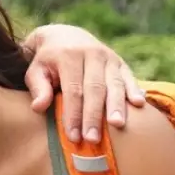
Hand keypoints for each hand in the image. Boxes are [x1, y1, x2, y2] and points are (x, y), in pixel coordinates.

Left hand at [22, 24, 145, 142]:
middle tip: (93, 139)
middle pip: (95, 88)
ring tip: (118, 126)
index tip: (73, 136)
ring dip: (117, 106)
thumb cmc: (47, 61)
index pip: (72, 90)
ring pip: (114, 83)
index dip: (73, 114)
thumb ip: (38, 88)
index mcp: (68, 55)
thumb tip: (38, 108)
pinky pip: (129, 77)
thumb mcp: (35, 70)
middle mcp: (91, 53)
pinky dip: (135, 90)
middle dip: (94, 115)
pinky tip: (139, 105)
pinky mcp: (120, 62)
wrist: (64, 35)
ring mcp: (108, 57)